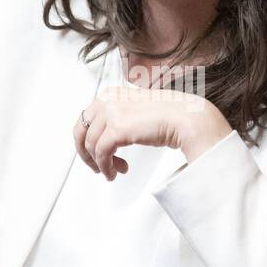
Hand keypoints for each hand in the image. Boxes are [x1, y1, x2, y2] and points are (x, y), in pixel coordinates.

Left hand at [74, 83, 231, 178]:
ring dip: (101, 163)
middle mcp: (106, 99)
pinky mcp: (116, 128)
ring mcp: (110, 112)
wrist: (186, 118)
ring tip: (114, 172)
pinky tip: (115, 173)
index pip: (85, 119)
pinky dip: (106, 167)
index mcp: (109, 93)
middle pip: (80, 131)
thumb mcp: (135, 112)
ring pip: (90, 145)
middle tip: (96, 167)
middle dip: (85, 153)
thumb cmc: (169, 116)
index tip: (95, 155)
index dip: (87, 140)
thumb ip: (118, 118)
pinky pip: (101, 153)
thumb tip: (107, 138)